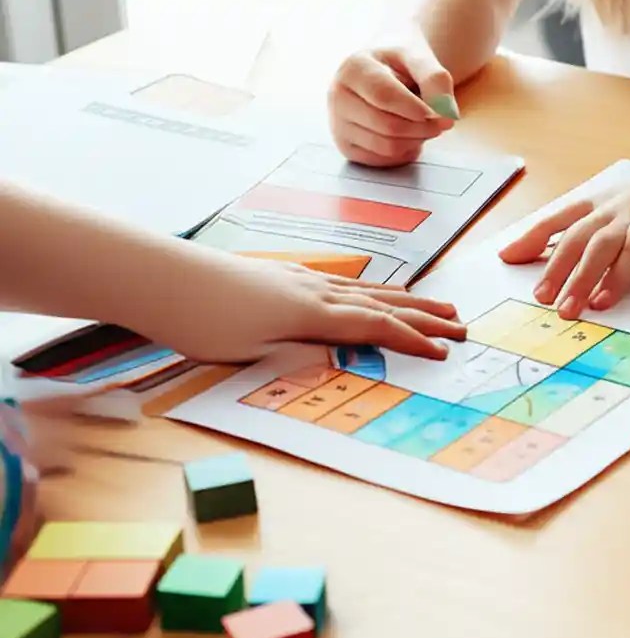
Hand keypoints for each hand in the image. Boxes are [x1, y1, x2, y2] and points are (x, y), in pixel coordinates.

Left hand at [129, 254, 465, 362]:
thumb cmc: (198, 320)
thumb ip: (301, 355)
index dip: (415, 341)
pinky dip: (371, 290)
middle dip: (425, 316)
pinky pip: (343, 283)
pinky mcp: (282, 274)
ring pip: (367, 290)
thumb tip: (342, 363)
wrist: (158, 276)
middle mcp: (314, 290)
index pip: (376, 328)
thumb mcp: (252, 351)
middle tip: (462, 325)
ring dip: (405, 300)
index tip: (447, 352)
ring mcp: (300, 278)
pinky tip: (372, 292)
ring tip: (435, 304)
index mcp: (312, 313)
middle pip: (383, 303)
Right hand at [329, 35, 456, 166]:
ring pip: (387, 147)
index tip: (441, 113)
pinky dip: (405, 151)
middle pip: (388, 126)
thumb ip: (435, 79)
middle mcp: (338, 97)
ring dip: (417, 140)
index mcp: (353, 69)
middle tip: (442, 121)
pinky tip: (408, 134)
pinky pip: (384, 160)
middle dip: (423, 127)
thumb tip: (446, 114)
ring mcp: (338, 124)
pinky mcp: (346, 147)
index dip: (417, 109)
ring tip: (425, 124)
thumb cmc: (400, 60)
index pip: (385, 97)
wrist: (383, 66)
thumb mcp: (419, 57)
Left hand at [498, 164, 629, 319]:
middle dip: (576, 275)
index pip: (569, 230)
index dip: (550, 257)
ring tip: (600, 304)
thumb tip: (509, 254)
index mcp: (604, 208)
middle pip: (597, 242)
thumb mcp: (599, 206)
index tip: (537, 292)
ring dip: (617, 275)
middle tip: (561, 309)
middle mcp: (628, 213)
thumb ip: (556, 229)